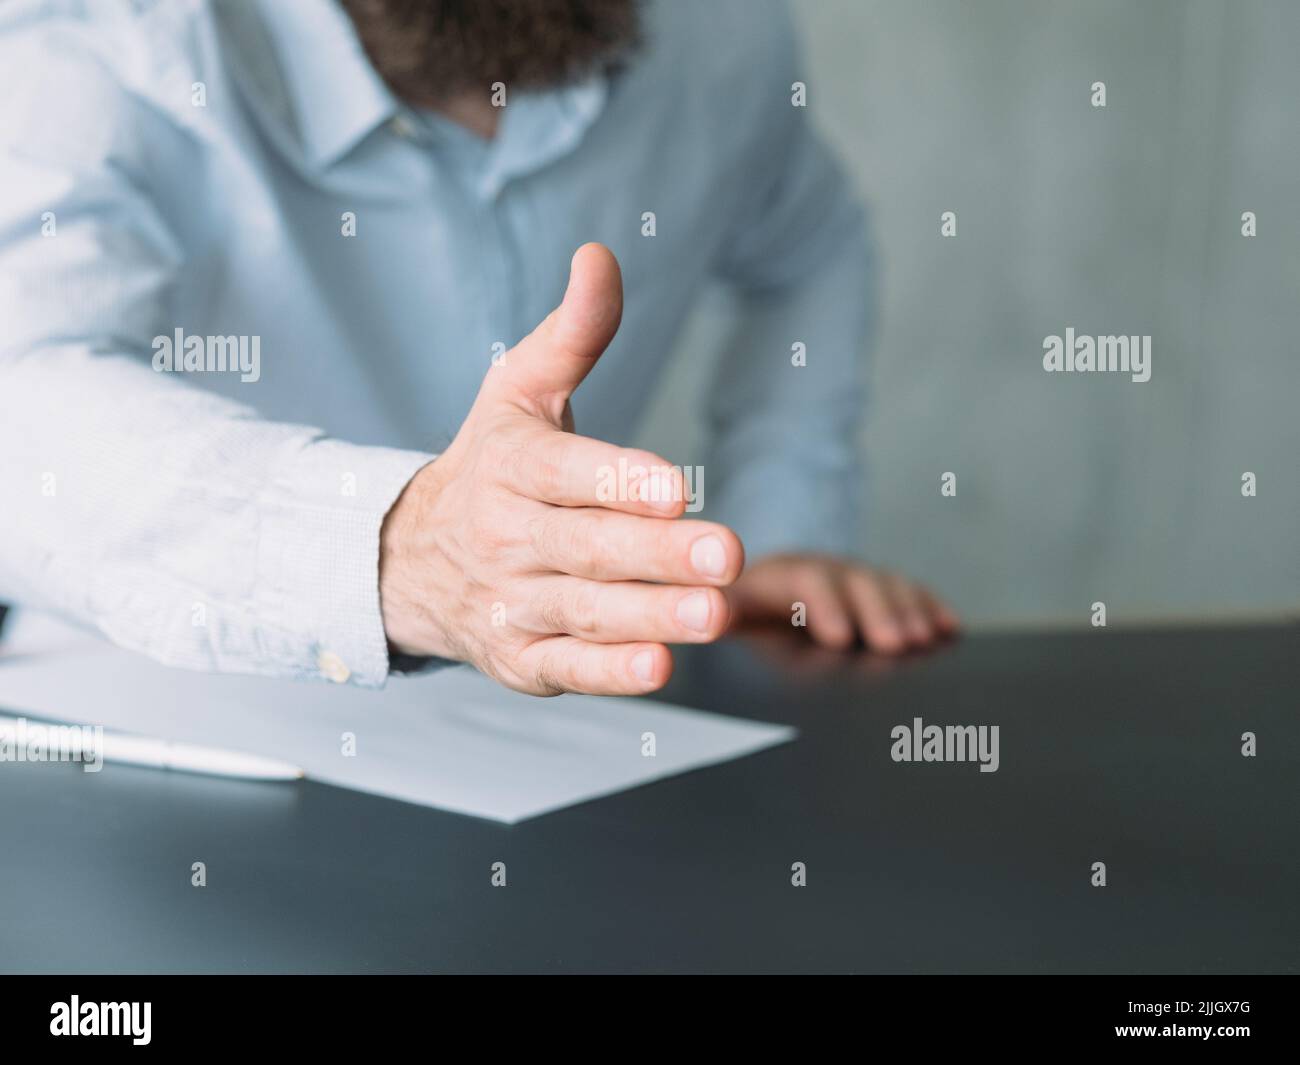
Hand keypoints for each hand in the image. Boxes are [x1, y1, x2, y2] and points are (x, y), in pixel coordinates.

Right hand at [379, 244, 743, 695]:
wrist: (407, 557)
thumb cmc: (490, 465)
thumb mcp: (518, 392)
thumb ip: (572, 334)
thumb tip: (602, 255)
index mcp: (510, 465)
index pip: (566, 473)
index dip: (619, 481)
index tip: (676, 486)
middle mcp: (505, 536)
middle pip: (587, 547)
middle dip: (659, 554)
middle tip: (728, 554)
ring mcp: (510, 602)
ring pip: (584, 611)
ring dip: (650, 616)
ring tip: (712, 614)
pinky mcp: (519, 658)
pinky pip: (567, 666)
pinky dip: (609, 673)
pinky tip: (658, 668)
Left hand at [725, 553, 958, 653]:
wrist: (752, 599)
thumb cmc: (738, 621)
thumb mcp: (723, 616)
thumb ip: (719, 614)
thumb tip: (712, 616)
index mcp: (773, 576)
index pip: (803, 579)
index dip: (824, 604)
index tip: (838, 637)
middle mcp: (817, 570)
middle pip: (852, 580)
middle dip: (877, 611)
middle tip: (895, 644)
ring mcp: (850, 577)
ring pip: (883, 584)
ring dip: (908, 611)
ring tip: (924, 639)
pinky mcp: (874, 589)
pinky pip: (907, 592)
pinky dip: (928, 608)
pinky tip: (948, 628)